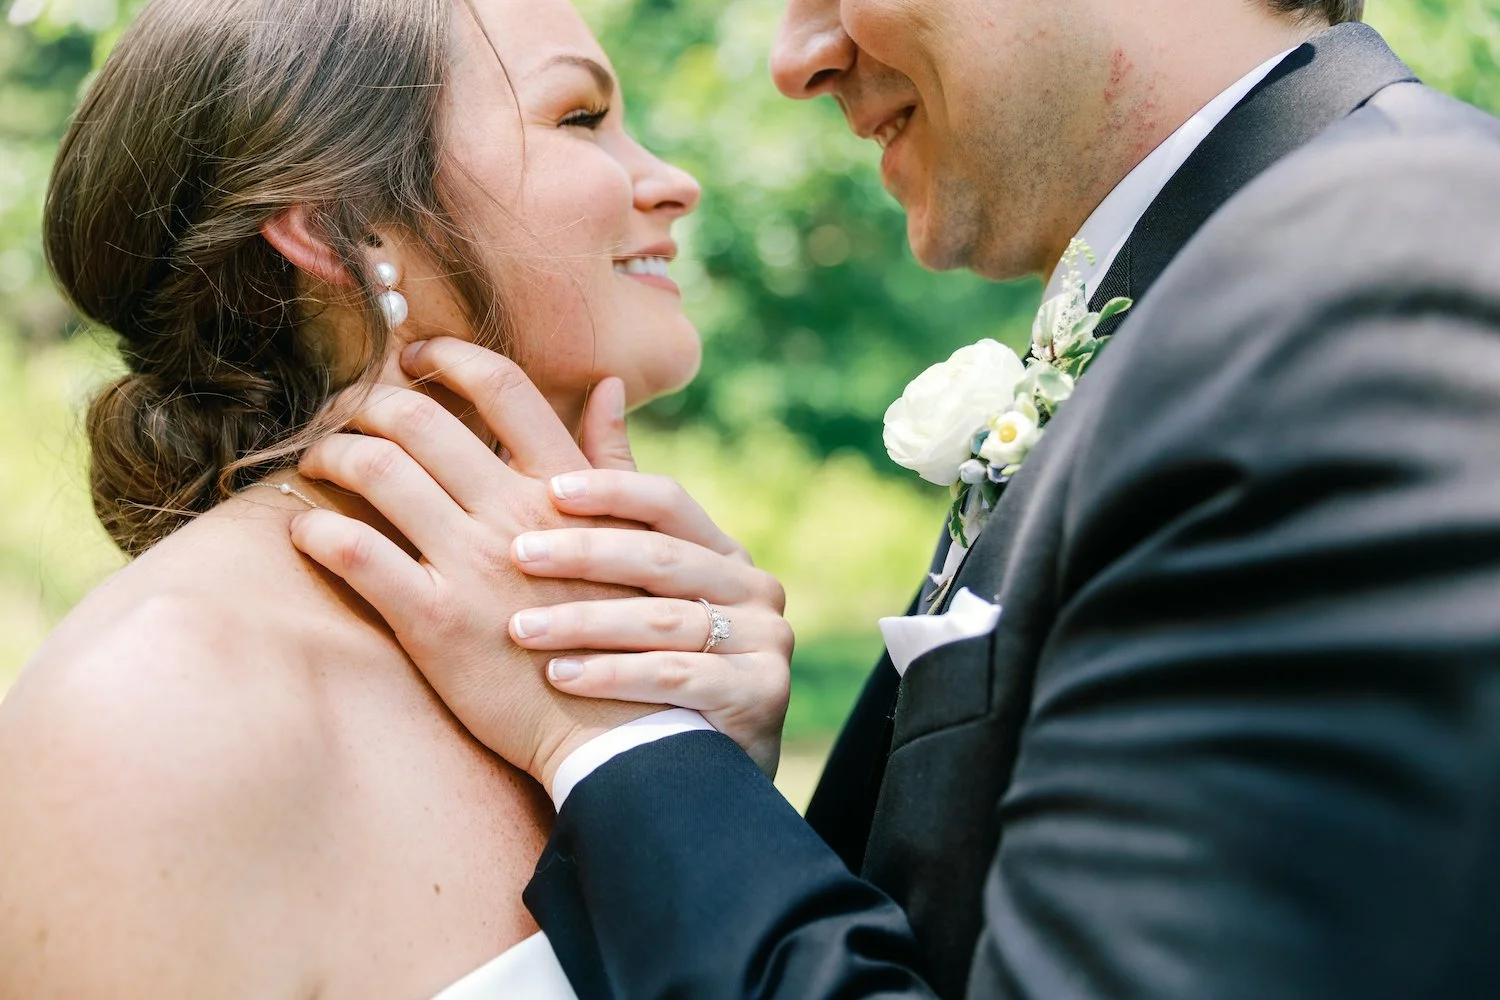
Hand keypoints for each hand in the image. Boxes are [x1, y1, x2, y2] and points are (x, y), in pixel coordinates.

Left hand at [289, 338, 662, 792]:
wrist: (614, 725)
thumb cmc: (622, 626)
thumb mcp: (631, 533)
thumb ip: (612, 459)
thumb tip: (604, 384)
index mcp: (563, 487)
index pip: (503, 387)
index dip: (451, 357)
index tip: (419, 357)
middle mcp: (516, 513)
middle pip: (421, 419)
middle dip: (370, 403)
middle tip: (351, 413)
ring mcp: (472, 566)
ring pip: (377, 471)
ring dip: (332, 454)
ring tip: (319, 463)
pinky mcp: (434, 621)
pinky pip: (353, 554)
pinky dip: (315, 530)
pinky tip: (305, 531)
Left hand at [507, 469, 792, 776]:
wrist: (692, 767)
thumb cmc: (652, 661)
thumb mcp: (641, 578)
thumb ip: (621, 490)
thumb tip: (604, 383)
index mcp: (722, 551)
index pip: (668, 500)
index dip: (609, 490)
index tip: (546, 490)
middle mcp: (753, 587)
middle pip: (662, 557)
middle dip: (583, 554)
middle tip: (515, 553)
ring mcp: (764, 642)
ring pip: (665, 619)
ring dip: (585, 622)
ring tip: (520, 630)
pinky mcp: (760, 695)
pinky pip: (677, 678)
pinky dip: (614, 676)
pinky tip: (558, 680)